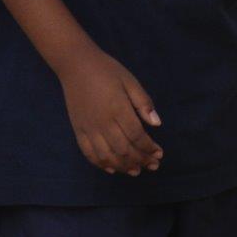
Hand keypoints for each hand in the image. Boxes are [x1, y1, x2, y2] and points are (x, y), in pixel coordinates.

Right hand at [59, 46, 163, 176]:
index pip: (137, 136)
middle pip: (124, 149)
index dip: (149, 148)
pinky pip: (89, 154)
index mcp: (118, 109)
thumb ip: (143, 103)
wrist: (77, 65)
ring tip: (136, 171)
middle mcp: (103, 123)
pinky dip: (101, 164)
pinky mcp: (78, 131)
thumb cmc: (107, 71)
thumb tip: (157, 124)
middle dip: (140, 160)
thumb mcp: (130, 81)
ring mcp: (89, 129)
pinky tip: (112, 169)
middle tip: (153, 165)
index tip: (159, 153)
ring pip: (107, 156)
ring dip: (123, 167)